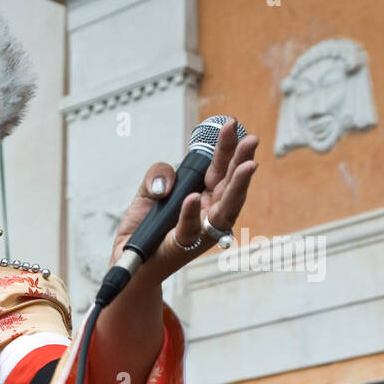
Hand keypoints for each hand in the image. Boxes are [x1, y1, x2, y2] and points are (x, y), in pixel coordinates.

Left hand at [108, 118, 258, 284]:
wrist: (131, 258)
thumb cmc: (147, 225)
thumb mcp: (149, 191)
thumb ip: (158, 175)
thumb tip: (166, 181)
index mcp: (205, 195)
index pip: (219, 168)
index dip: (226, 147)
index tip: (231, 125)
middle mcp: (210, 212)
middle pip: (229, 183)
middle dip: (241, 160)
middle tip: (251, 139)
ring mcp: (202, 230)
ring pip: (225, 208)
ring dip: (238, 186)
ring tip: (247, 165)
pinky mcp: (185, 245)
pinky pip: (190, 228)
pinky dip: (191, 213)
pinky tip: (193, 197)